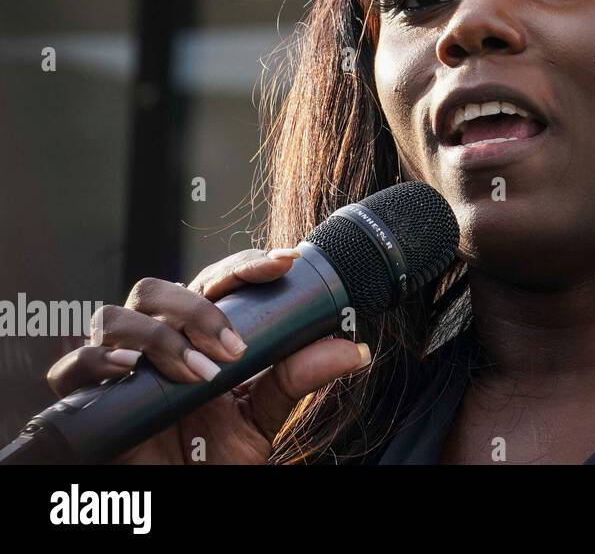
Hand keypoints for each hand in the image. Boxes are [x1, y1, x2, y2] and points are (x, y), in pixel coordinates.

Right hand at [45, 248, 369, 463]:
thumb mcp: (261, 418)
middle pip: (160, 288)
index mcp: (196, 337)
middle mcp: (154, 342)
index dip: (246, 265)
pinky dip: (100, 361)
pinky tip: (133, 371)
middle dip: (199, 308)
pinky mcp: (85, 398)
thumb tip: (353, 350)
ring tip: (197, 375)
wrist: (172, 499)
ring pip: (116, 314)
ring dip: (161, 338)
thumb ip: (296, 380)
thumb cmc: (208, 459)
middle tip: (235, 349)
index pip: (215, 283)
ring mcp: (117, 366)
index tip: (286, 262)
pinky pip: (74, 365)